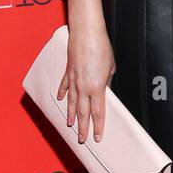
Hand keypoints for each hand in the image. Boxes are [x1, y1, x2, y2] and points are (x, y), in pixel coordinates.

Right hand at [56, 25, 115, 142]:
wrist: (86, 33)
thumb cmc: (101, 48)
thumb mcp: (111, 67)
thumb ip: (107, 82)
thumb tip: (105, 90)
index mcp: (97, 88)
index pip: (98, 112)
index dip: (98, 126)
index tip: (97, 137)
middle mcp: (83, 87)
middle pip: (82, 112)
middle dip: (82, 127)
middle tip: (82, 139)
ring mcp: (73, 80)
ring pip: (71, 102)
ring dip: (71, 115)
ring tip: (69, 125)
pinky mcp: (68, 71)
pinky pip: (65, 86)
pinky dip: (63, 94)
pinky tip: (61, 100)